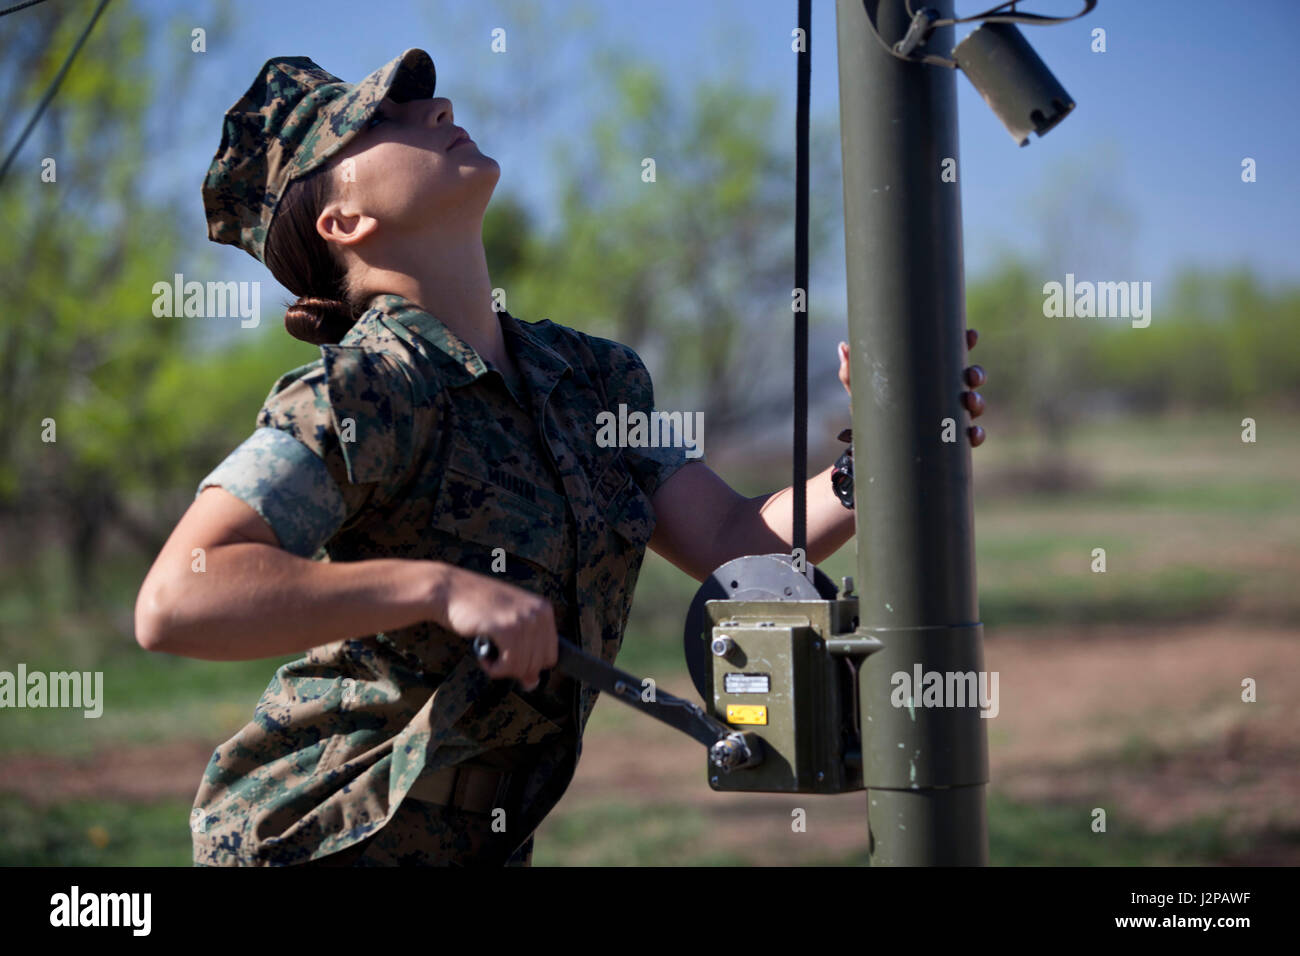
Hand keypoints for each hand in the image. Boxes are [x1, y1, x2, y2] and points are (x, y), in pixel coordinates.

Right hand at [441, 567, 557, 690]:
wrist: (449, 589)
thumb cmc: (476, 607)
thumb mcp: (508, 624)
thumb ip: (525, 651)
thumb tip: (532, 683)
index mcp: (544, 609)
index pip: (551, 656)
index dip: (529, 665)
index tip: (510, 658)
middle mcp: (539, 613)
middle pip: (538, 665)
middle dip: (514, 668)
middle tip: (496, 656)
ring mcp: (524, 619)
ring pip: (523, 667)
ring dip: (502, 669)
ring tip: (488, 654)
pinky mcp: (506, 628)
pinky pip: (509, 665)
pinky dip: (494, 669)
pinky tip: (484, 657)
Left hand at [836, 328, 987, 446]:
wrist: (869, 447)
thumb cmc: (870, 411)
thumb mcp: (860, 391)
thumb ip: (851, 371)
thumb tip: (844, 346)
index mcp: (927, 374)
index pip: (951, 353)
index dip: (965, 342)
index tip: (970, 335)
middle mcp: (943, 392)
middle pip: (970, 378)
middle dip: (976, 374)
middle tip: (969, 375)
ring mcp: (949, 415)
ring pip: (974, 405)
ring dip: (978, 401)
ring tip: (969, 401)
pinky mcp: (949, 440)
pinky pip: (969, 437)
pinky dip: (976, 434)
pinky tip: (971, 432)